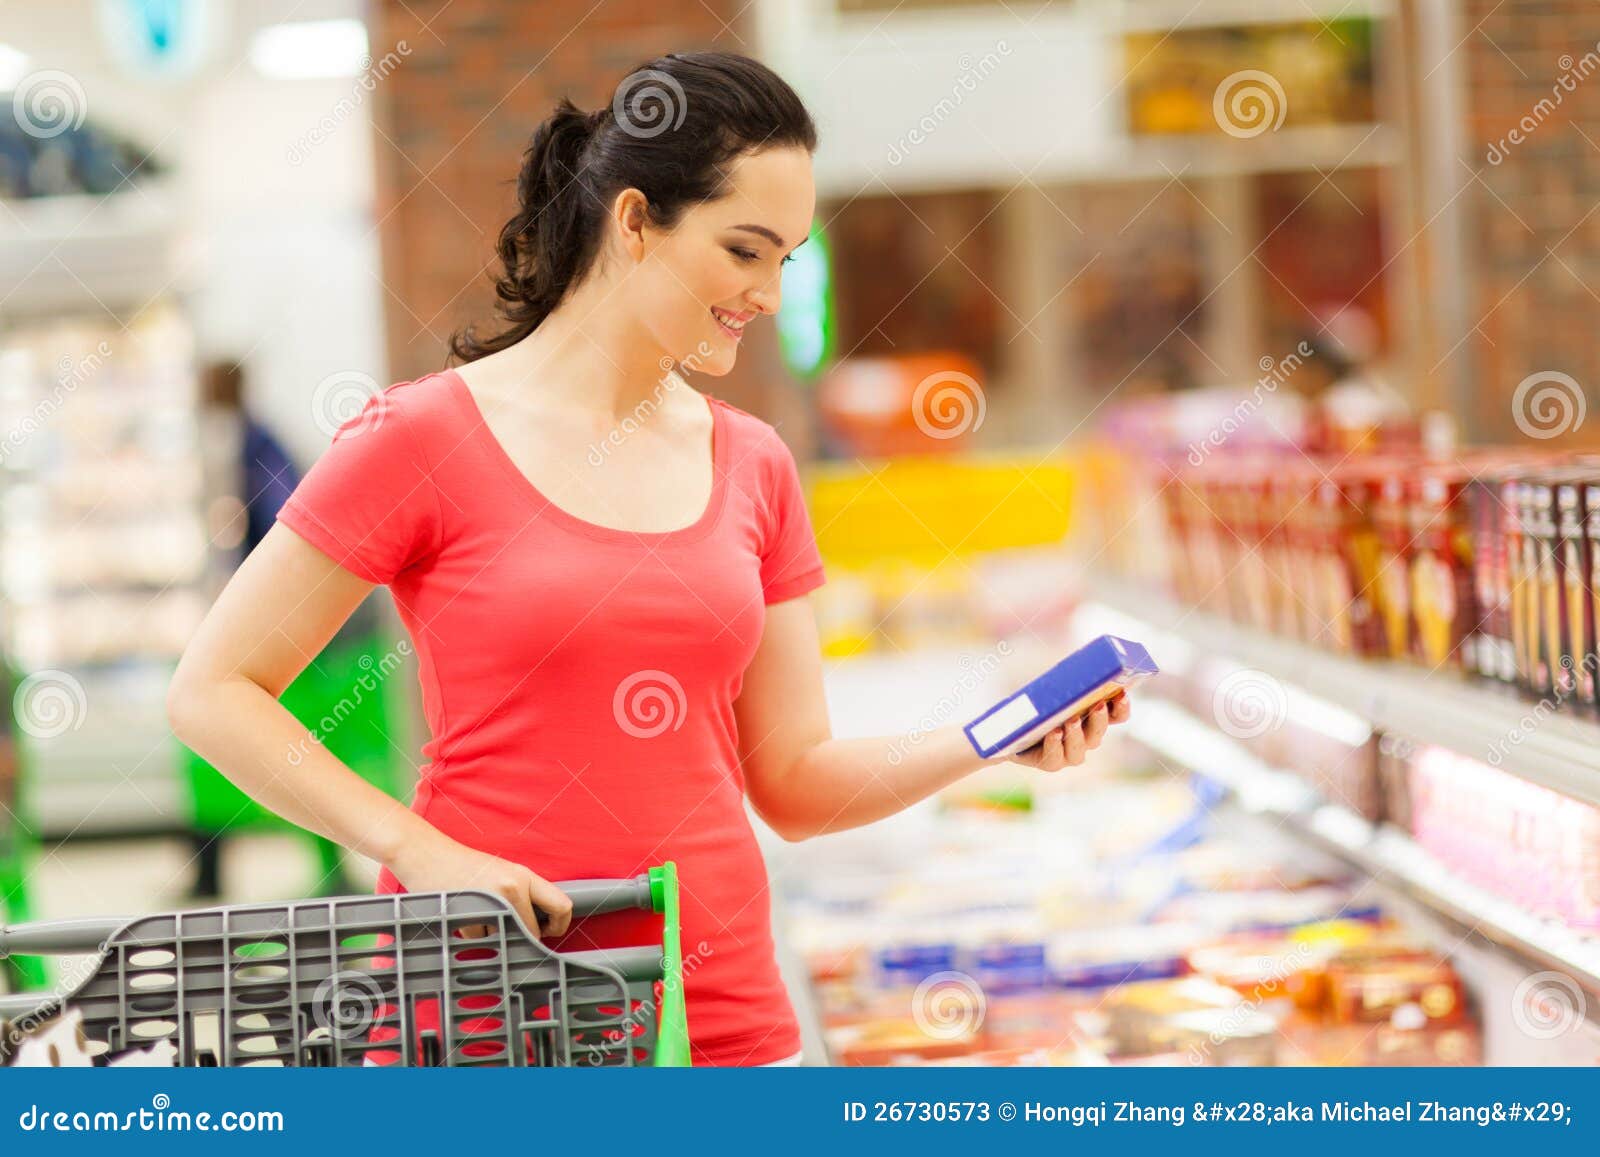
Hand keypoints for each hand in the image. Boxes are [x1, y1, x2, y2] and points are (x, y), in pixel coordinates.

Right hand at [386, 831, 573, 941]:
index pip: (562, 904)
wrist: (426, 855)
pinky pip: (482, 939)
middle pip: (535, 931)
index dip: (560, 924)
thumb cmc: (463, 865)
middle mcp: (513, 888)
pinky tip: (465, 913)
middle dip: (523, 935)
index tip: (550, 930)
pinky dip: (474, 932)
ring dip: (494, 932)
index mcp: (523, 876)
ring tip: (478, 910)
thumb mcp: (501, 872)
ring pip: (507, 937)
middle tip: (508, 926)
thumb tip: (542, 923)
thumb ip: (523, 893)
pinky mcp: (472, 916)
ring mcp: (493, 903)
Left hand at [991, 691, 1130, 771]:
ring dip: (1077, 735)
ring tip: (1071, 720)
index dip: (1122, 707)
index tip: (1121, 693)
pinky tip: (1053, 733)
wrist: (1011, 726)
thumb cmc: (1038, 701)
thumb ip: (1068, 680)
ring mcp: (1070, 753)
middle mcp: (1086, 739)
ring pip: (1079, 750)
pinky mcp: (1050, 763)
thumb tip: (1077, 664)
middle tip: (1097, 705)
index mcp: (1094, 719)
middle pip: (1099, 733)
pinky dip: (1055, 745)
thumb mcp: (1055, 687)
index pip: (1118, 716)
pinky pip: (1055, 758)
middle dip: (1099, 719)